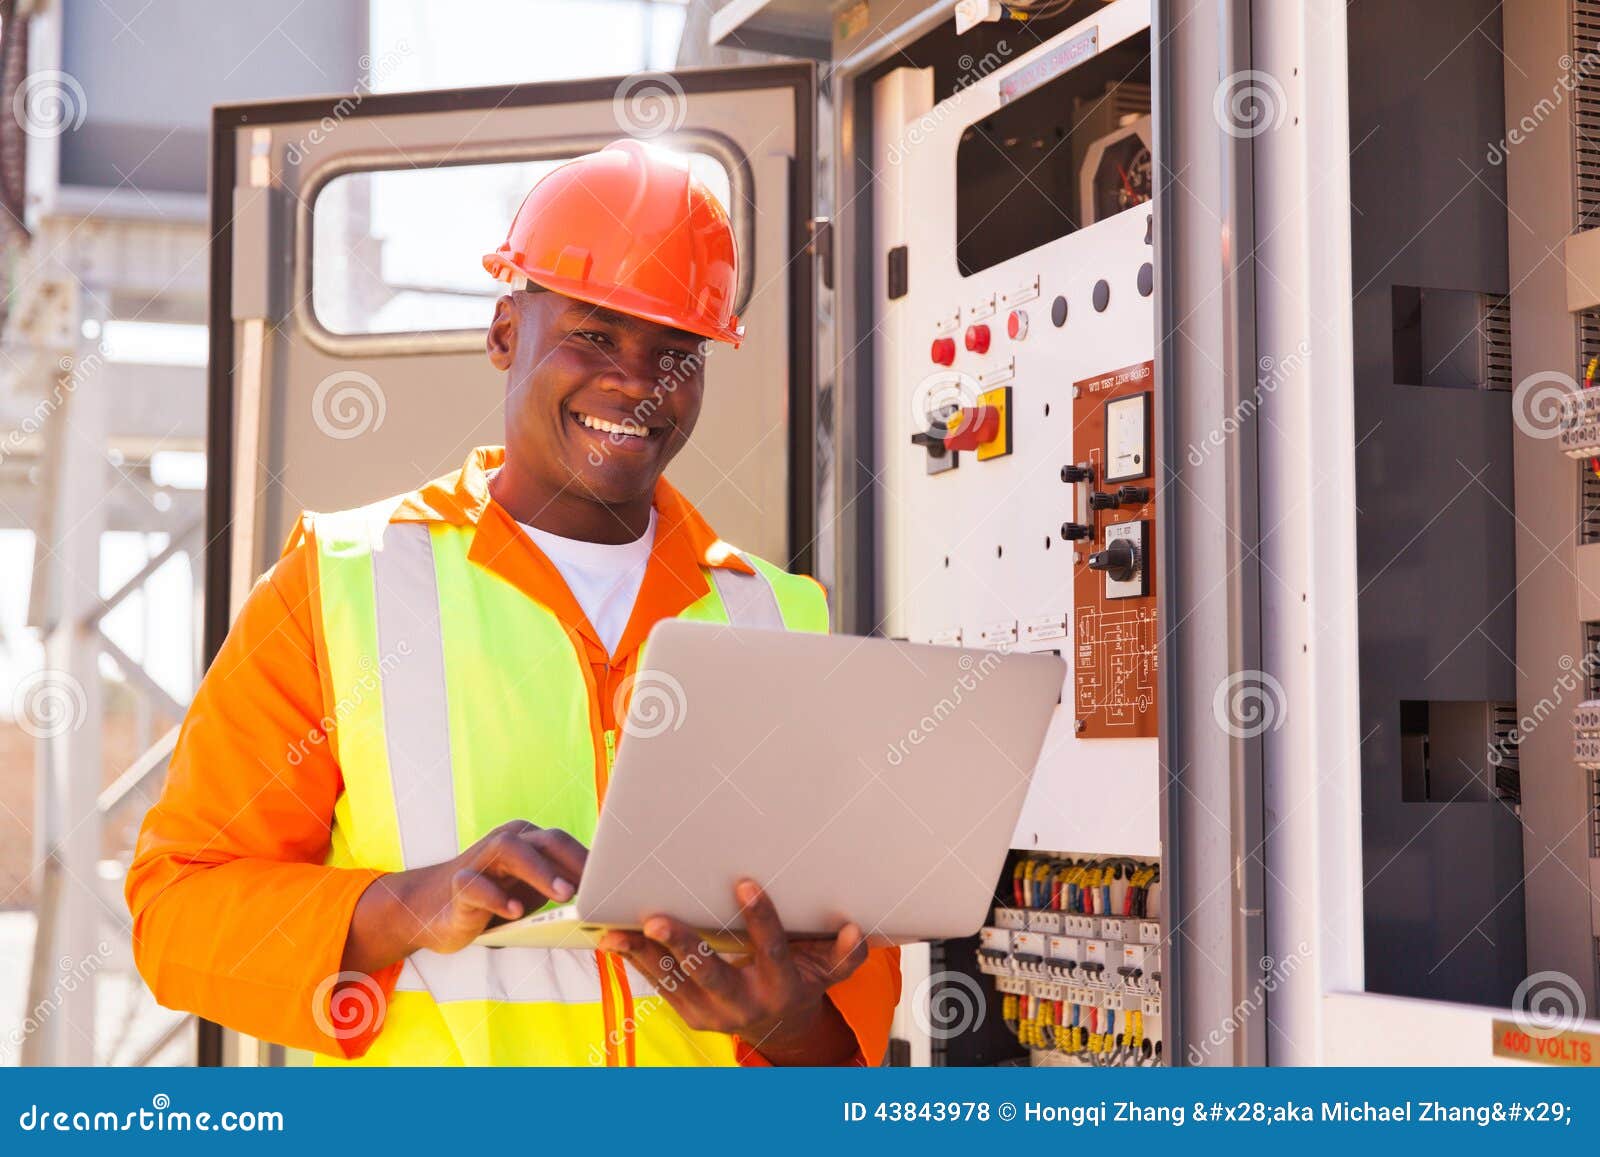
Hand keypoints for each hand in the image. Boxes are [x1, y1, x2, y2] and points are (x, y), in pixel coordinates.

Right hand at [343, 821, 587, 972]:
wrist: (429, 910)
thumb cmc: (492, 901)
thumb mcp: (529, 894)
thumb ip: (559, 891)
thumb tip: (606, 905)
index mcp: (527, 841)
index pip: (564, 842)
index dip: (591, 858)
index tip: (617, 879)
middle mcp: (506, 843)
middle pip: (545, 840)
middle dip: (572, 860)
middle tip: (595, 884)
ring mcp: (480, 861)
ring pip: (512, 852)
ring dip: (541, 872)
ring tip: (565, 895)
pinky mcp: (458, 884)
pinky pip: (476, 885)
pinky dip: (498, 897)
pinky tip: (515, 911)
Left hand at [600, 879, 868, 1064]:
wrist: (779, 1028)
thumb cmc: (801, 982)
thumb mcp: (830, 973)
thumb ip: (846, 954)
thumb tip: (855, 928)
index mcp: (780, 986)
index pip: (771, 950)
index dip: (760, 918)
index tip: (745, 883)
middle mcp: (744, 1002)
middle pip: (710, 972)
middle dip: (682, 946)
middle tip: (657, 921)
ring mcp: (711, 1010)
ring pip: (673, 981)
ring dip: (644, 955)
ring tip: (615, 931)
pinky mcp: (687, 1013)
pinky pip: (658, 984)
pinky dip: (635, 961)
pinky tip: (612, 939)